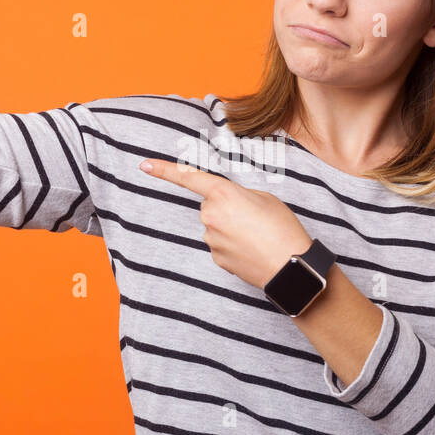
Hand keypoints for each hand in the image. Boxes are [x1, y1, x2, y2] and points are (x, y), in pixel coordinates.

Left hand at [138, 157, 313, 289]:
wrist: (291, 268)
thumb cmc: (283, 229)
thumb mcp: (265, 199)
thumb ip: (240, 195)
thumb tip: (229, 205)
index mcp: (223, 194)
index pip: (188, 178)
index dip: (164, 170)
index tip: (144, 166)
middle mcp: (210, 216)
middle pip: (211, 205)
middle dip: (228, 208)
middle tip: (254, 218)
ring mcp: (211, 239)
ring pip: (216, 226)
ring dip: (232, 228)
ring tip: (258, 236)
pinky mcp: (216, 258)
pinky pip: (221, 244)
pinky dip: (234, 245)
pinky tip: (252, 249)